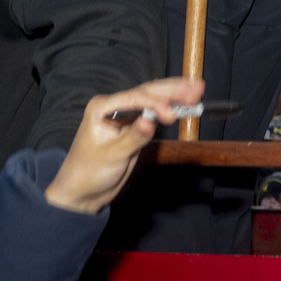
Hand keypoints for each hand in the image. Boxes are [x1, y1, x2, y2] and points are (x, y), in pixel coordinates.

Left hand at [46, 76, 202, 213]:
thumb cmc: (88, 172)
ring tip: (197, 89)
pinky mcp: (136, 127)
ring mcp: (126, 116)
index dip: (156, 103)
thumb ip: (133, 138)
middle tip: (196, 88)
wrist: (82, 192)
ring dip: (176, 94)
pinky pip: (157, 113)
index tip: (171, 116)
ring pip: (155, 99)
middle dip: (173, 90)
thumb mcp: (111, 156)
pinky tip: (187, 102)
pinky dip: (172, 108)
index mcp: (102, 107)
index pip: (135, 98)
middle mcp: (115, 106)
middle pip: (148, 92)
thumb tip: (150, 121)